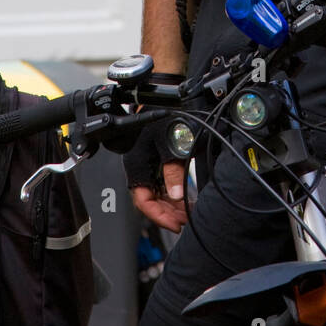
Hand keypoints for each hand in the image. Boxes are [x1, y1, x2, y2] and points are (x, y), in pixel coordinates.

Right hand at [124, 116, 190, 232]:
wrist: (166, 100)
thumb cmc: (164, 115)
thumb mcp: (171, 143)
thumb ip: (173, 170)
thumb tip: (176, 194)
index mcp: (137, 165)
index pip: (143, 201)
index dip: (159, 216)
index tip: (175, 225)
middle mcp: (140, 168)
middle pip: (151, 202)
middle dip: (168, 214)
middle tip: (185, 221)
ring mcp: (148, 167)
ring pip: (157, 196)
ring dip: (172, 207)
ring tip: (188, 214)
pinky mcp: (156, 164)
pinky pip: (162, 186)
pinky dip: (174, 196)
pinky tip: (186, 201)